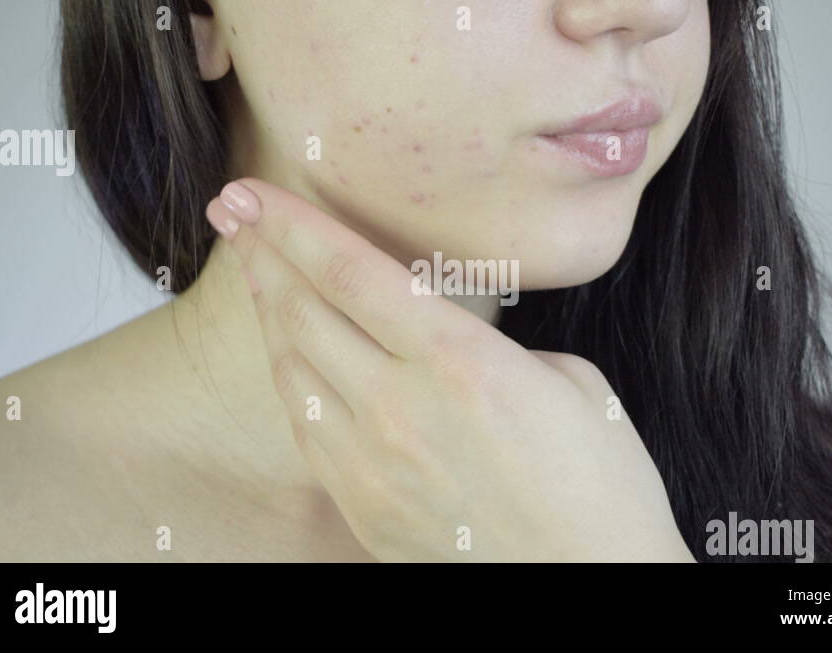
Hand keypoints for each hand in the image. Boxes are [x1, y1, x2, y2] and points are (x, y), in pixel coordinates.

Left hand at [206, 178, 693, 561]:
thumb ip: (489, 348)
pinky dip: (293, 381)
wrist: (591, 586)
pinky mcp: (364, 507)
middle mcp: (404, 408)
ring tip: (258, 275)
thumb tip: (441, 342)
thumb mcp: (568, 381)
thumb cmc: (600, 487)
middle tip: (231, 215)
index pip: (352, 272)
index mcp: (462, 363)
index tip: (252, 193)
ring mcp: (374, 465)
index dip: (293, 224)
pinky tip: (291, 357)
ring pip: (294, 370)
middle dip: (261, 253)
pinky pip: (307, 430)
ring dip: (269, 313)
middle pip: (304, 312)